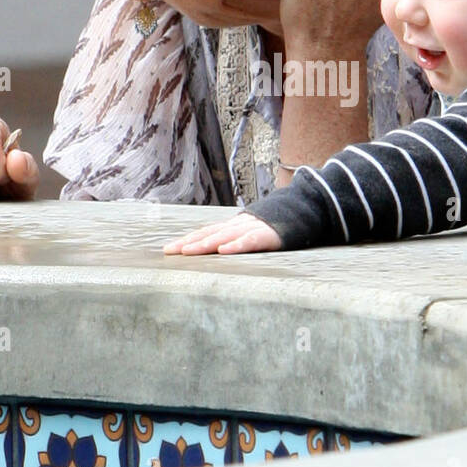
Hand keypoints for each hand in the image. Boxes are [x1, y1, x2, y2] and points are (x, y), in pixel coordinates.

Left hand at [162, 213, 283, 255]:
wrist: (299, 212)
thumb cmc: (271, 228)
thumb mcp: (248, 234)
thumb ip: (232, 242)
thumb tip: (213, 254)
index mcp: (231, 227)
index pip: (204, 233)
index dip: (185, 240)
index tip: (167, 249)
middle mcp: (237, 226)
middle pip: (208, 233)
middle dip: (188, 242)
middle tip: (169, 251)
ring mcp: (252, 229)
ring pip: (224, 236)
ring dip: (205, 244)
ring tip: (188, 251)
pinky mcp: (267, 235)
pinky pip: (249, 241)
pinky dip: (236, 245)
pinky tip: (223, 250)